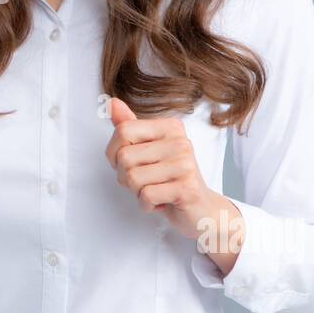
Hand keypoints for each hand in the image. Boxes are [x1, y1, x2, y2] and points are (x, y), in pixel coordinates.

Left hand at [105, 97, 218, 240]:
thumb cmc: (170, 179)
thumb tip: (112, 103)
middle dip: (125, 177)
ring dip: (137, 192)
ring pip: (133, 178)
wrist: (201, 209)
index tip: (128, 163)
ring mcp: (185, 164)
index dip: (113, 153)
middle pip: (124, 157)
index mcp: (170, 127)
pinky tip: (162, 202)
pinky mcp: (187, 188)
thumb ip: (129, 127)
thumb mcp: (148, 150)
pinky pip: (146, 196)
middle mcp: (180, 142)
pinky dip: (147, 205)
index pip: (123, 130)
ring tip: (155, 190)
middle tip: (145, 181)